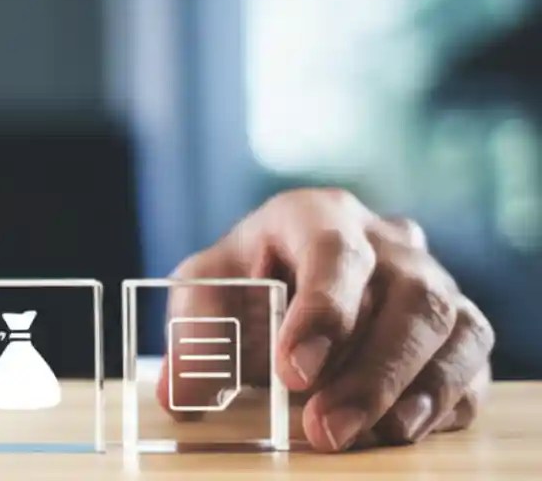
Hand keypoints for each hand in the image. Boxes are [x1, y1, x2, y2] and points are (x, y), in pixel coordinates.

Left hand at [160, 188, 492, 450]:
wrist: (281, 292)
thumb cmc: (245, 285)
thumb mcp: (205, 297)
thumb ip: (194, 338)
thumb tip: (179, 395)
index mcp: (317, 215)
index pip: (335, 249)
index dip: (322, 311)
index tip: (294, 372)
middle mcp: (387, 240)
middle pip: (408, 295)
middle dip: (368, 371)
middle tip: (324, 427)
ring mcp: (432, 280)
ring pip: (451, 327)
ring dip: (408, 391)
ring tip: (358, 435)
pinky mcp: (458, 328)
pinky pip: (472, 364)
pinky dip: (442, 403)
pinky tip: (396, 430)